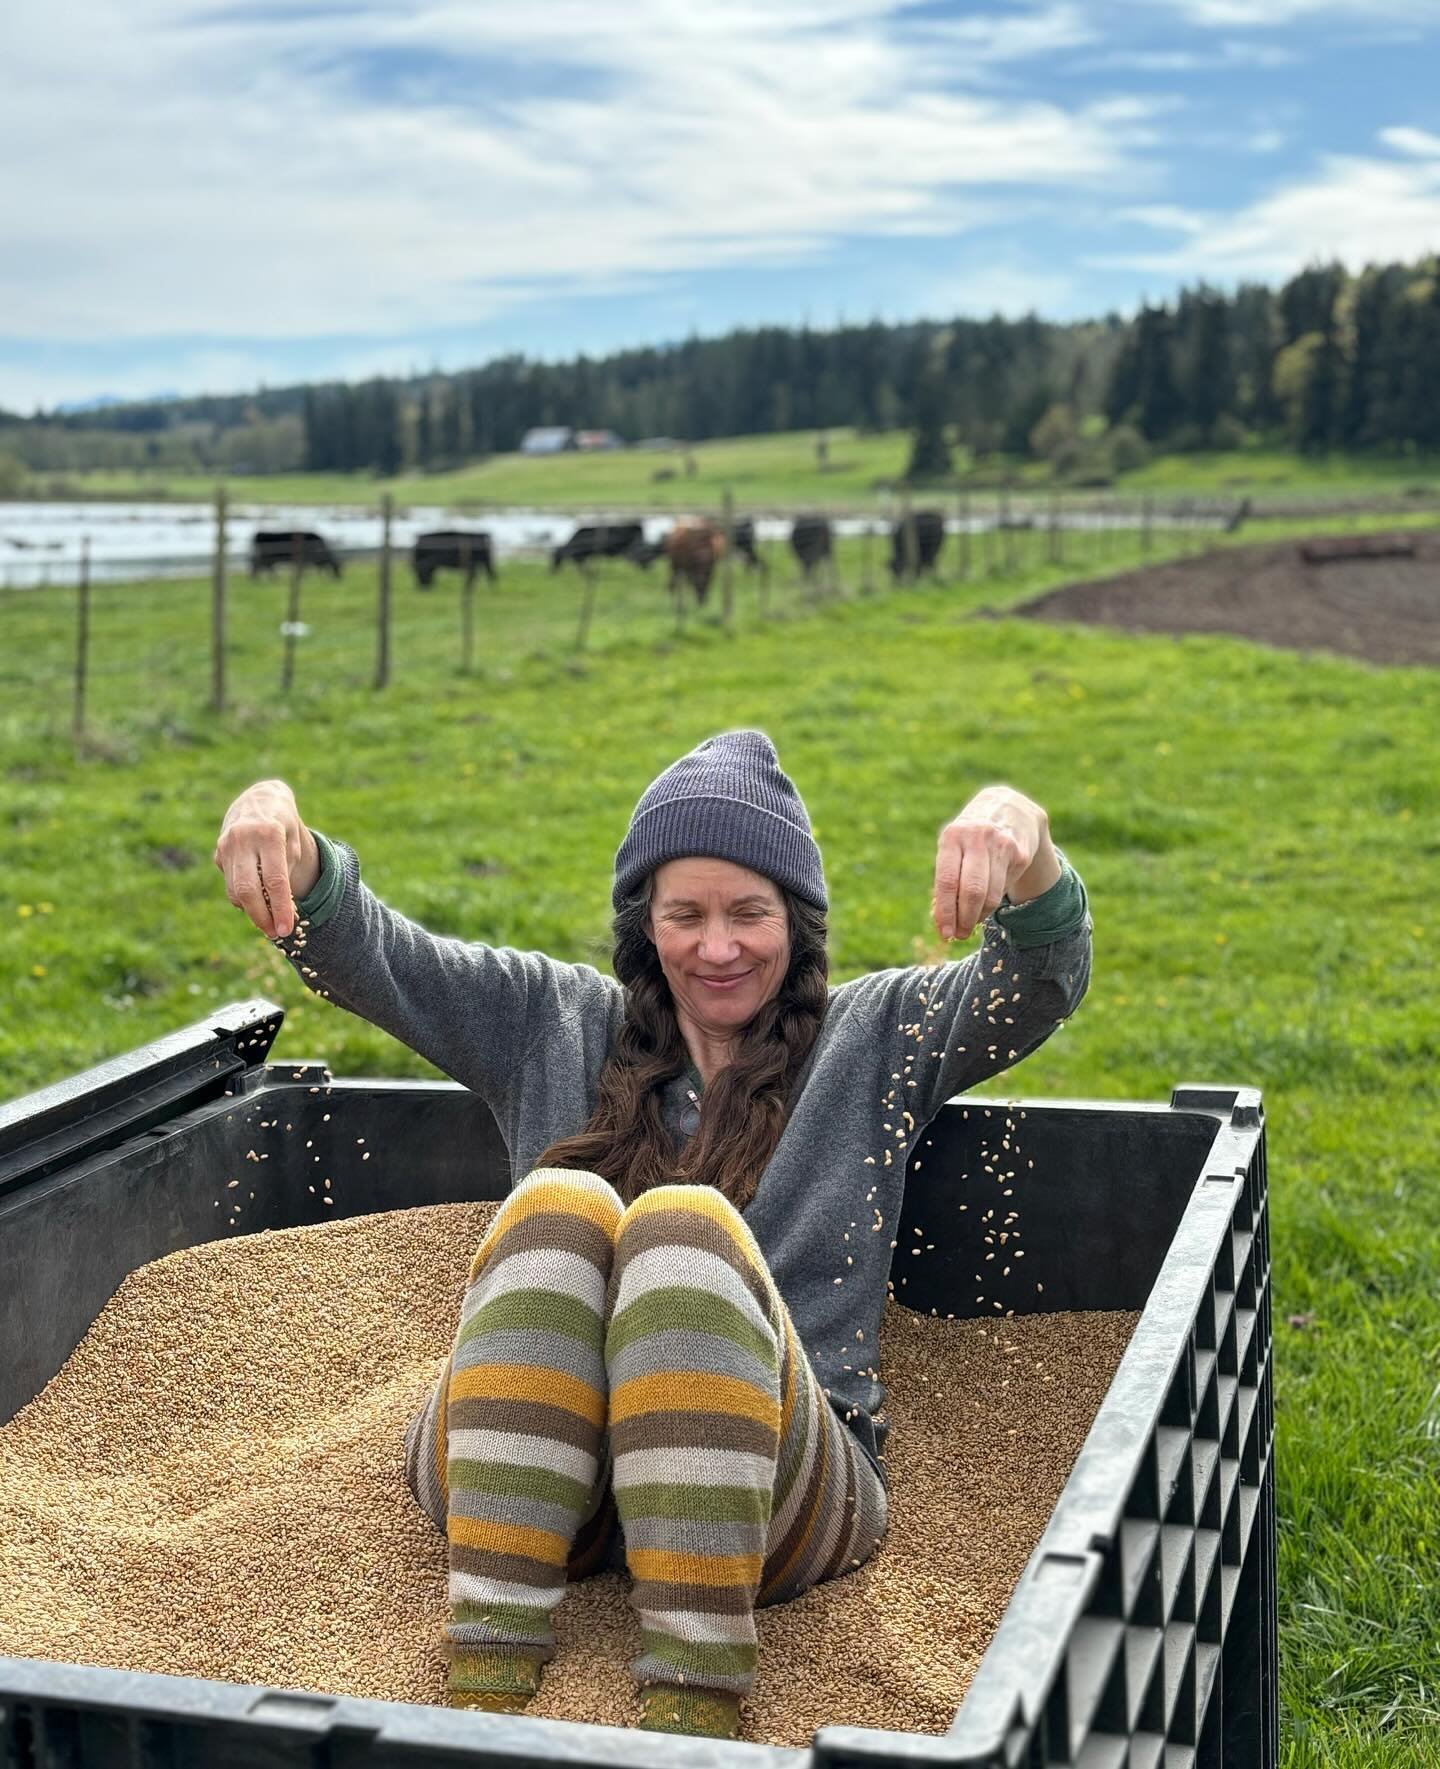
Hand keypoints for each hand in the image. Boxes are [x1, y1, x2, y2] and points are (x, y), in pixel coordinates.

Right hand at [213, 779, 318, 939]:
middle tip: (275, 934)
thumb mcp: (295, 842)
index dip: (280, 908)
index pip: (274, 880)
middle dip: (261, 917)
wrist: (259, 800)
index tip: (286, 929)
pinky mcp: (218, 853)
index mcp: (268, 834)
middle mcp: (243, 839)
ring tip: (269, 923)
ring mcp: (226, 845)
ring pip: (235, 890)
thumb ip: (287, 871)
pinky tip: (257, 902)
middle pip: (248, 889)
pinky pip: (230, 884)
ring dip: (252, 912)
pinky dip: (243, 898)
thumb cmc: (283, 825)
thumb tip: (279, 909)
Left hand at [932, 785, 1057, 941]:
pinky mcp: (1021, 854)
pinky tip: (986, 903)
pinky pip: (1004, 888)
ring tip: (970, 924)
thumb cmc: (970, 837)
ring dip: (979, 916)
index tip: (944, 932)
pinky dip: (992, 902)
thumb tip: (943, 921)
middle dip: (964, 919)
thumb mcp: (953, 847)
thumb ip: (947, 879)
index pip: (948, 881)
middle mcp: (977, 838)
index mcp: (952, 836)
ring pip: (991, 894)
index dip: (946, 911)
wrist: (1009, 808)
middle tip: (958, 935)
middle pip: (972, 891)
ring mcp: (1002, 845)